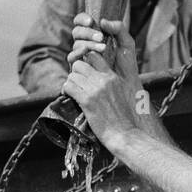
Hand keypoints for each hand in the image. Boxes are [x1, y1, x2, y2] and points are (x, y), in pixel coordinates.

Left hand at [62, 16, 143, 152]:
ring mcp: (95, 90)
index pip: (94, 57)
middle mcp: (104, 80)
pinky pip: (68, 86)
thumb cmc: (125, 120)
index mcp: (114, 78)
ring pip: (72, 75)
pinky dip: (66, 91)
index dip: (86, 63)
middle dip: (75, 73)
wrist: (125, 134)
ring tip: (72, 91)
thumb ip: (113, 85)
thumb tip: (103, 83)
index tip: (84, 73)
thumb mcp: (123, 95)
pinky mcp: (86, 101)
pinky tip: (69, 96)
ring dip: (70, 83)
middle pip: (80, 64)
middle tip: (76, 83)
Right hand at [69, 13, 137, 82]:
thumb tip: (102, 21)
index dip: (83, 19)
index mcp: (95, 36)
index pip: (82, 22)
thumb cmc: (127, 65)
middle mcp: (86, 44)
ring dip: (87, 43)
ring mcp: (81, 56)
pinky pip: (72, 58)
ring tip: (103, 48)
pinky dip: (77, 53)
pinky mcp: (78, 68)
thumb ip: (119, 29)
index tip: (91, 21)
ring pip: (76, 44)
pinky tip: (86, 53)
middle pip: (77, 32)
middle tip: (101, 37)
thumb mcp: (127, 44)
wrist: (127, 86)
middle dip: (88, 32)